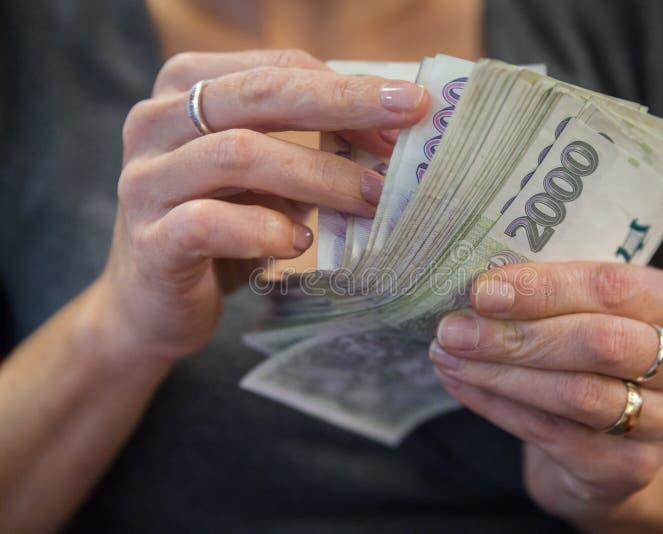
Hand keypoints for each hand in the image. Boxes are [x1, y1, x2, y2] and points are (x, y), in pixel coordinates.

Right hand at [97, 49, 428, 358]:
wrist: (153, 304)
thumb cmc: (221, 228)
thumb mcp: (267, 178)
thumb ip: (308, 148)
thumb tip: (391, 138)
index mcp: (186, 88)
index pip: (277, 69)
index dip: (347, 88)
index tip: (407, 112)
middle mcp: (155, 122)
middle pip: (259, 94)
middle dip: (343, 105)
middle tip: (405, 123)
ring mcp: (145, 180)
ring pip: (238, 155)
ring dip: (318, 176)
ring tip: (368, 200)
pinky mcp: (149, 241)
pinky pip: (208, 224)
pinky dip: (264, 230)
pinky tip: (298, 243)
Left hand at [430, 262, 662, 523]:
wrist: (610, 444)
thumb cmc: (591, 358)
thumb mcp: (587, 313)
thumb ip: (552, 294)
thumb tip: (477, 285)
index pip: (613, 286)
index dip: (543, 288)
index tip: (481, 290)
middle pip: (599, 343)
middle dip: (517, 334)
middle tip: (454, 329)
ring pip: (577, 394)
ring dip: (500, 372)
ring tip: (447, 354)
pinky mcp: (632, 468)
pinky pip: (554, 434)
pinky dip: (497, 406)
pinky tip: (460, 384)